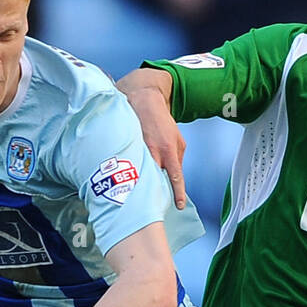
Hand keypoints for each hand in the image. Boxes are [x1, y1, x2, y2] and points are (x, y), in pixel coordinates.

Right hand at [124, 85, 187, 209]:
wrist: (143, 101)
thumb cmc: (161, 121)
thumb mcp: (178, 139)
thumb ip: (178, 158)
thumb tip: (176, 174)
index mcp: (169, 150)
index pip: (175, 176)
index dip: (177, 192)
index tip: (178, 205)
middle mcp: (154, 152)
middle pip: (156, 179)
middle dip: (156, 192)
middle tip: (155, 204)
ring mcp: (140, 150)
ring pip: (141, 173)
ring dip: (142, 184)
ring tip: (140, 195)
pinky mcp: (128, 147)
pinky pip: (131, 164)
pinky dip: (131, 172)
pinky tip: (127, 179)